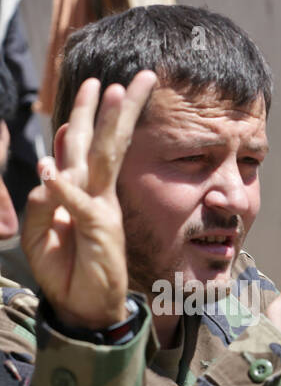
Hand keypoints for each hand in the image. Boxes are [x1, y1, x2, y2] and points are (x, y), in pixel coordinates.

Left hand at [21, 71, 156, 327]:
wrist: (83, 308)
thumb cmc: (65, 270)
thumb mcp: (39, 232)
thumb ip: (42, 201)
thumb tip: (47, 172)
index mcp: (83, 193)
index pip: (83, 148)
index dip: (86, 117)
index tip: (93, 85)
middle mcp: (96, 195)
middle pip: (105, 142)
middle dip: (117, 108)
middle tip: (137, 77)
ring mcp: (101, 211)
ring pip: (104, 159)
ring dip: (105, 124)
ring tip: (113, 92)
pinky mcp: (100, 231)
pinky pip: (77, 204)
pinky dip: (61, 188)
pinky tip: (49, 170)